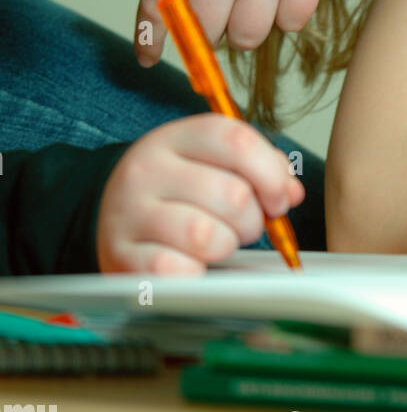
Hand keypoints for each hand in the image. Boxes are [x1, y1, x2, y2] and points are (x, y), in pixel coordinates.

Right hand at [96, 114, 304, 272]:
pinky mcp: (122, 258)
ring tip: (218, 242)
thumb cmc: (174, 190)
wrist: (110, 215)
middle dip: (252, 219)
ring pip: (208, 235)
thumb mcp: (209, 162)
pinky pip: (179, 271)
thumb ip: (257, 167)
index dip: (271, 174)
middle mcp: (147, 170)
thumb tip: (291, 192)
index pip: (236, 141)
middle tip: (244, 226)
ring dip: (226, 246)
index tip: (279, 198)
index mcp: (174, 138)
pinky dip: (197, 272)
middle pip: (232, 194)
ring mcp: (129, 214)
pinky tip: (191, 263)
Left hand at [117, 0, 336, 64]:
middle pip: (203, 29)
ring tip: (248, 6)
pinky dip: (286, 16)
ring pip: (248, 35)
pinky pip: (293, 21)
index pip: (157, 1)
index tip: (148, 58)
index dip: (149, 38)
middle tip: (211, 21)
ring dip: (244, 29)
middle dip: (201, 36)